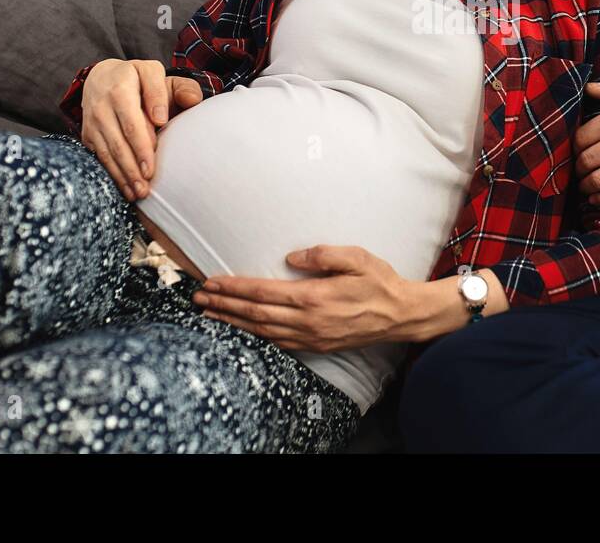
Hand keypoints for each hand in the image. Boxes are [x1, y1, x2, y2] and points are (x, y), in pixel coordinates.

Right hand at [80, 58, 202, 200]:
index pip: (132, 124)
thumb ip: (176, 86)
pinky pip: (98, 157)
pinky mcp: (88, 134)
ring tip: (138, 194)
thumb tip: (173, 111)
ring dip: (122, 176)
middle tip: (146, 189)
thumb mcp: (155, 73)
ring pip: (106, 153)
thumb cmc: (136, 78)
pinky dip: (112, 174)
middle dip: (132, 169)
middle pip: (118, 143)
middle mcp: (101, 107)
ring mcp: (92, 122)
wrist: (101, 76)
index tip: (151, 168)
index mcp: (121, 89)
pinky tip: (125, 189)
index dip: (142, 148)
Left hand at [192, 246, 417, 351]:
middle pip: (254, 314)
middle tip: (198, 299)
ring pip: (261, 331)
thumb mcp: (356, 257)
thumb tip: (291, 257)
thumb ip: (322, 254)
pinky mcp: (316, 346)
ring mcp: (310, 337)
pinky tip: (243, 330)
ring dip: (233, 322)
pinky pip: (277, 343)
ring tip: (210, 314)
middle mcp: (306, 320)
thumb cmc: (379, 282)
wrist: (401, 315)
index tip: (211, 282)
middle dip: (223, 305)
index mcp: (312, 296)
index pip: (261, 292)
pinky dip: (254, 336)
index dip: (233, 288)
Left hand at [574, 74, 599, 203]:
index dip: (575, 144)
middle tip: (578, 168)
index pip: (583, 136)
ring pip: (598, 180)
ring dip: (585, 184)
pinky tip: (595, 198)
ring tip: (584, 184)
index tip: (577, 148)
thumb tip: (588, 88)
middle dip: (578, 166)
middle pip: (587, 159)